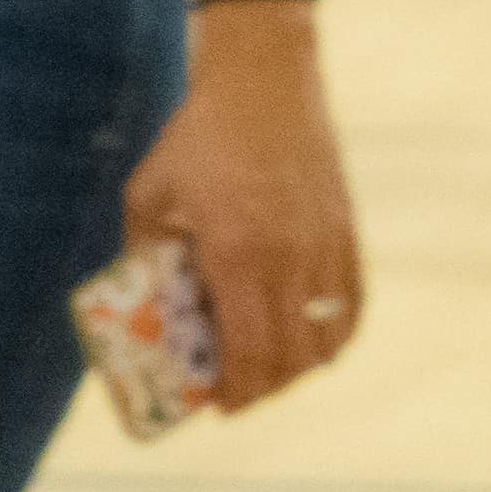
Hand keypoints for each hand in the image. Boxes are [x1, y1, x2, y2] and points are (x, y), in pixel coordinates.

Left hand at [121, 8, 356, 412]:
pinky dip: (336, 334)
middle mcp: (289, 259)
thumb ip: (143, 253)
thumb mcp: (150, 195)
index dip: (238, 392)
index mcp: (237, 254)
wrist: (263, 84)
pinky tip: (313, 341)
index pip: (250, 352)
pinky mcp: (347, 233)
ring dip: (300, 368)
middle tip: (239, 396)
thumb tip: (138, 304)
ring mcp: (326, 247)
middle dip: (265, 390)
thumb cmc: (198, 138)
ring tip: (272, 371)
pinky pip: (352, 305)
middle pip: (291, 359)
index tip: (220, 407)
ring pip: (328, 339)